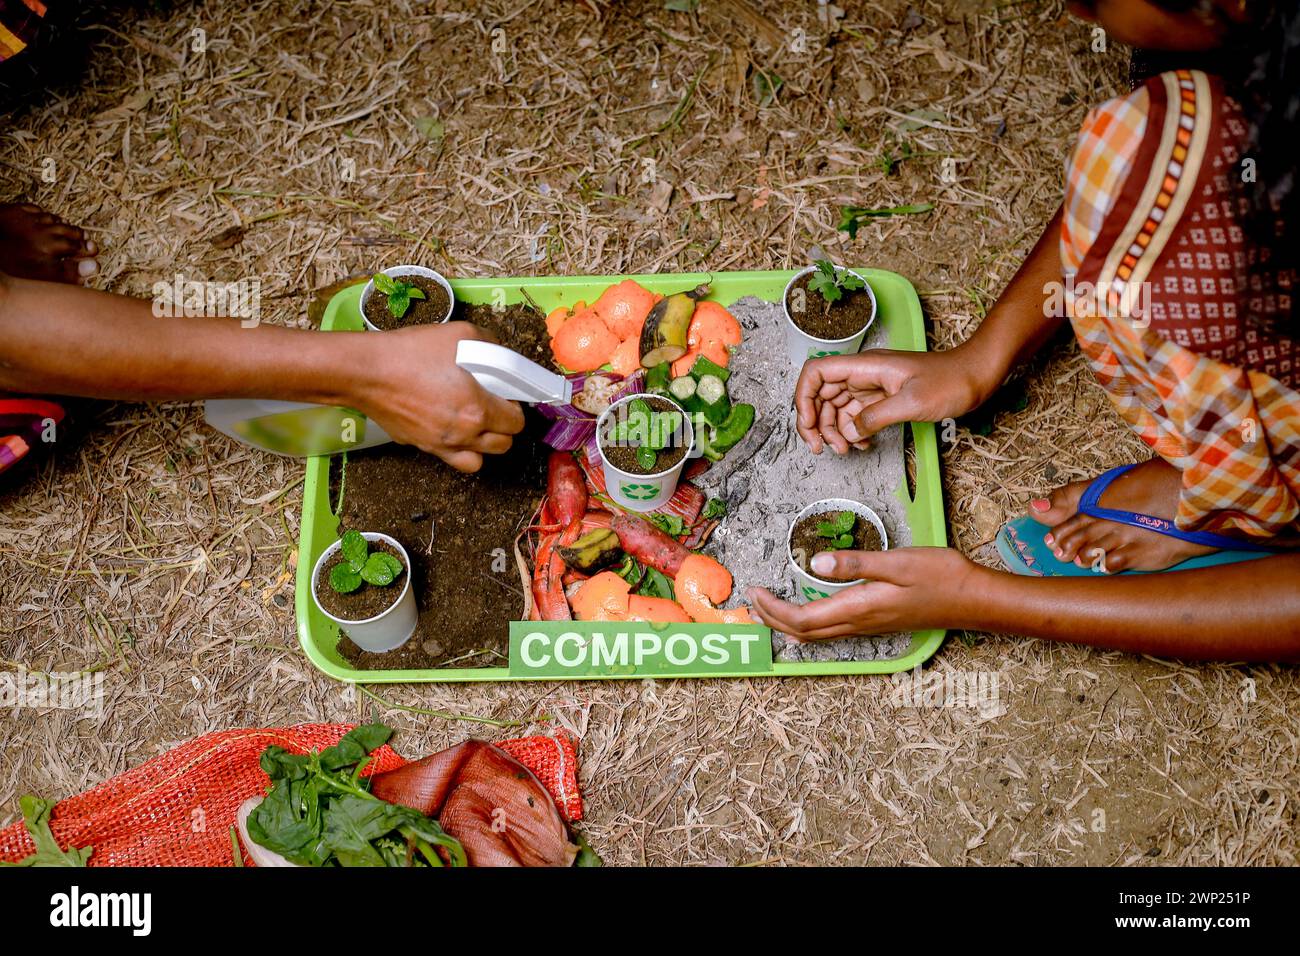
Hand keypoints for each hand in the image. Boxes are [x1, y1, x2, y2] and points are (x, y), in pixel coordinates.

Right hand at [352, 322, 524, 471]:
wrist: (367, 371)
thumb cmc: (412, 352)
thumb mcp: (461, 334)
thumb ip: (492, 346)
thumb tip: (503, 357)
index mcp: (478, 409)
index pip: (516, 422)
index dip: (515, 407)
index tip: (505, 394)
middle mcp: (463, 434)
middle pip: (503, 444)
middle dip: (504, 426)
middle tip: (492, 406)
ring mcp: (441, 445)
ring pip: (479, 460)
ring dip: (484, 444)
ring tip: (475, 423)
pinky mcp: (421, 447)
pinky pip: (451, 460)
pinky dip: (458, 451)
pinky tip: (452, 429)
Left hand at [747, 547, 981, 638]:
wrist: (974, 598)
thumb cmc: (940, 576)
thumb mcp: (897, 562)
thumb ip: (855, 564)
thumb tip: (814, 565)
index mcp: (859, 608)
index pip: (803, 619)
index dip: (773, 610)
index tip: (755, 591)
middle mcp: (859, 623)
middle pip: (803, 632)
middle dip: (771, 619)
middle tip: (752, 600)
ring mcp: (868, 625)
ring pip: (817, 633)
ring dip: (787, 622)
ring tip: (768, 605)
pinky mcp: (876, 621)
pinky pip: (832, 629)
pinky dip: (808, 621)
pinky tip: (806, 607)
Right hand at [794, 348, 983, 453]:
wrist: (977, 375)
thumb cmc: (951, 381)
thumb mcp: (912, 402)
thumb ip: (875, 417)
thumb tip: (849, 432)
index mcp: (865, 366)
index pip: (816, 372)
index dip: (804, 397)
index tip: (809, 424)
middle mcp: (863, 374)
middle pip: (821, 394)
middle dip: (816, 422)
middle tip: (820, 448)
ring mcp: (871, 386)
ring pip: (836, 408)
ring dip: (834, 431)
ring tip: (844, 451)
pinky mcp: (882, 398)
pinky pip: (856, 415)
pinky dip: (853, 432)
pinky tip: (863, 445)